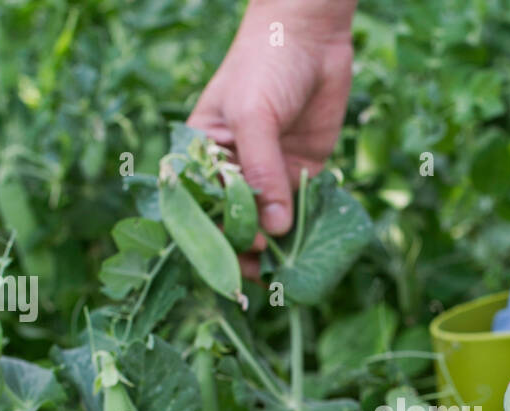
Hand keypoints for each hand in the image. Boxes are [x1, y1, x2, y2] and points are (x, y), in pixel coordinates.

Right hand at [187, 0, 355, 270]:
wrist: (311, 35)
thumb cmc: (264, 65)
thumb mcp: (253, 116)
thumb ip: (262, 171)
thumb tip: (274, 227)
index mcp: (202, 155)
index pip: (198, 207)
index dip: (209, 239)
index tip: (225, 263)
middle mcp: (233, 170)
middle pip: (233, 223)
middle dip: (242, 250)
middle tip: (256, 276)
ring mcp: (268, 174)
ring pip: (267, 224)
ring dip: (275, 249)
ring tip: (283, 275)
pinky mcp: (302, 173)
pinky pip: (302, 210)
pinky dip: (304, 231)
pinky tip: (307, 253)